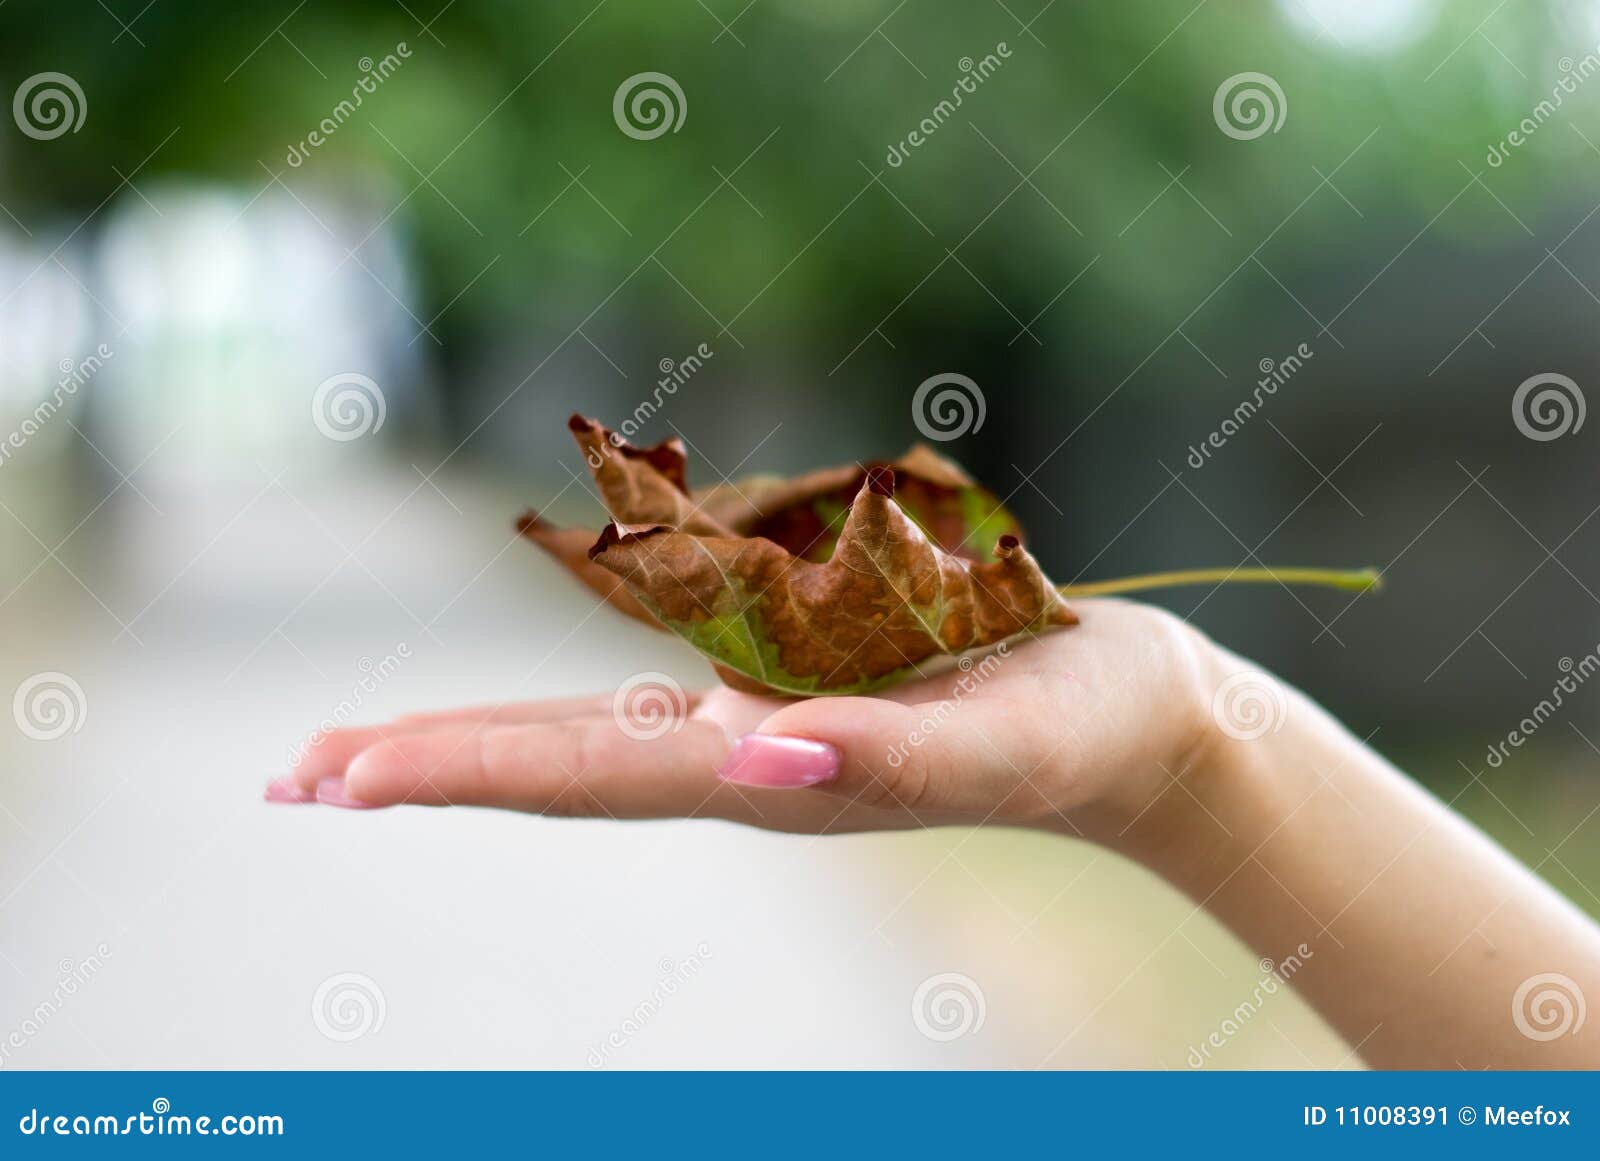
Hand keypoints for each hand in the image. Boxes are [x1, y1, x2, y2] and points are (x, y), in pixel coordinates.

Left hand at [268, 599, 1221, 840]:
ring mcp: (763, 720)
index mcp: (771, 774)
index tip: (339, 780)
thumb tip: (757, 753)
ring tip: (370, 750)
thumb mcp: (994, 743)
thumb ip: (881, 754)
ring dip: (477, 737)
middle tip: (296, 778)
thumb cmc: (1077, 729)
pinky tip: (531, 700)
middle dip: (428, 768)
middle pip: (555, 762)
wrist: (1130, 719)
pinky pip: (652, 680)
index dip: (461, 770)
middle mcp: (743, 753)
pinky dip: (568, 691)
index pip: (584, 773)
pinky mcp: (795, 677)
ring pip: (587, 726)